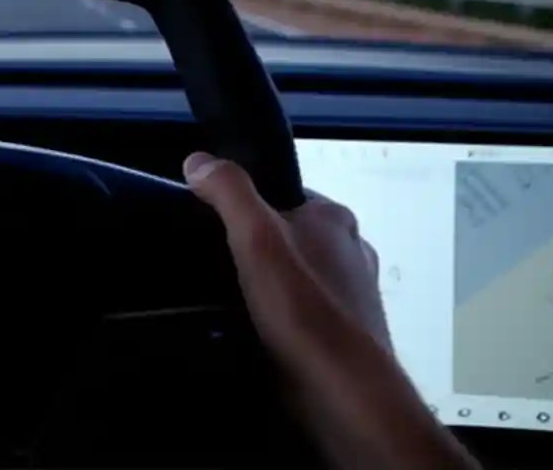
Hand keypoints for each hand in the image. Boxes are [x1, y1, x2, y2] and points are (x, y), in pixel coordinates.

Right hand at [183, 152, 388, 363]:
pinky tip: (258, 333)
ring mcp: (353, 295)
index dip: (247, 207)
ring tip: (232, 304)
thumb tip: (198, 160)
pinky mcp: (346, 335)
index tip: (215, 229)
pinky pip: (304, 315)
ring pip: (298, 279)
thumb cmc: (302, 308)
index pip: (284, 195)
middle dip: (256, 252)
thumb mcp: (255, 237)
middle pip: (290, 238)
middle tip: (219, 269)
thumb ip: (228, 192)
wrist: (343, 391)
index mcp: (335, 218)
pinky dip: (281, 321)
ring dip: (268, 290)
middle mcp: (352, 251)